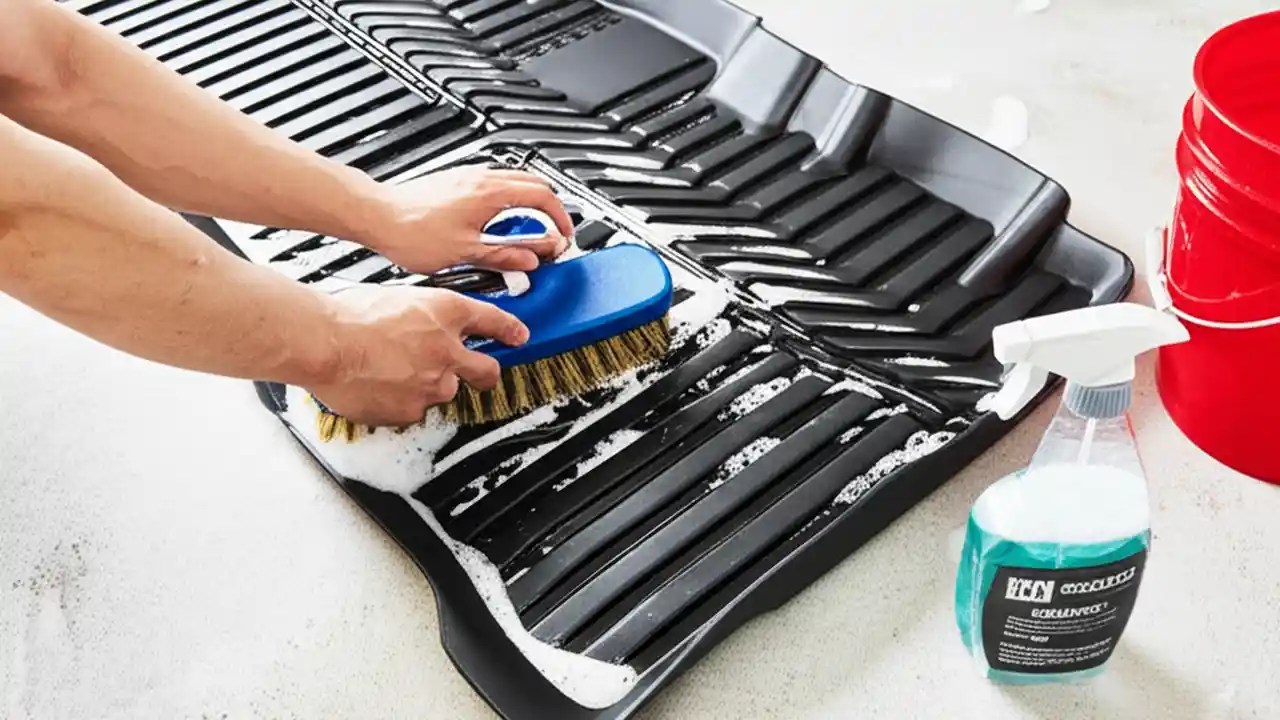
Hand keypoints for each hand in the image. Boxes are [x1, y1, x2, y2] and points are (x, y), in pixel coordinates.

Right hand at [309, 285, 528, 426]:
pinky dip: (401, 402)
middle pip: (487, 370)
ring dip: (427, 385)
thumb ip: (423, 315)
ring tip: (392, 373)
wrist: (326, 344)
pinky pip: (413, 410)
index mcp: (446, 312)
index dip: (509, 330)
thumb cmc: (350, 315)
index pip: (493, 321)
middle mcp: (449, 349)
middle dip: (487, 374)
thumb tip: (427, 324)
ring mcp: (434, 384)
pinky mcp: (413, 410)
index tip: (518, 336)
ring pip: (443, 390)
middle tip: (480, 375)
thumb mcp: (399, 297)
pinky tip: (379, 388)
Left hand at [360, 166, 575, 274]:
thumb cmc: (412, 232)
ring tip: (523, 235)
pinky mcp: (455, 182)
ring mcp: (467, 177)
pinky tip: (494, 227)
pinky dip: (506, 204)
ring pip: (513, 184)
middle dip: (549, 209)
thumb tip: (534, 258)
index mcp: (491, 193)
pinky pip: (493, 187)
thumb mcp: (468, 253)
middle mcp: (481, 178)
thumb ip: (507, 254)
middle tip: (551, 234)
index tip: (563, 236)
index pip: (543, 197)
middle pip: (533, 184)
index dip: (561, 218)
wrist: (376, 216)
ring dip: (526, 206)